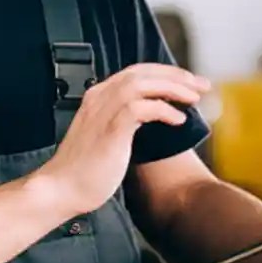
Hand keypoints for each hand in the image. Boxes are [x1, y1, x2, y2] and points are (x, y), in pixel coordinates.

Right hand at [32, 64, 209, 216]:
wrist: (60, 189)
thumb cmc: (82, 170)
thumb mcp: (103, 136)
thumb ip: (122, 121)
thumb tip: (149, 117)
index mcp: (97, 97)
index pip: (135, 72)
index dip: (164, 73)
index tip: (187, 82)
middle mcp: (99, 98)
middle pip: (142, 73)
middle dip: (175, 76)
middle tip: (201, 85)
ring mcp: (103, 113)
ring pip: (142, 84)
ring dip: (172, 88)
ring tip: (194, 98)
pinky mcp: (110, 130)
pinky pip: (140, 108)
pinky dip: (162, 109)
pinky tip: (177, 119)